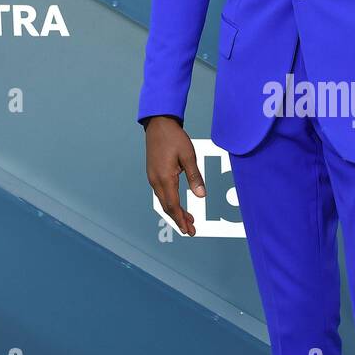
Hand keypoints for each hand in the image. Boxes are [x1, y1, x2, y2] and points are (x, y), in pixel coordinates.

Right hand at [145, 116, 205, 237]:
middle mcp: (156, 180)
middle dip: (179, 219)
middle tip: (191, 230)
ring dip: (175, 211)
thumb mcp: (189, 156)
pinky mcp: (153, 173)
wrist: (158, 124)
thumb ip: (195, 177)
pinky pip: (161, 193)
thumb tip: (202, 196)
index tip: (189, 230)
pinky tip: (177, 204)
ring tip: (188, 219)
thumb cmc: (174, 138)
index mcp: (165, 178)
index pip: (173, 205)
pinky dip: (170, 202)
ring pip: (163, 201)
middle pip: (167, 207)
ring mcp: (152, 177)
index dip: (181, 219)